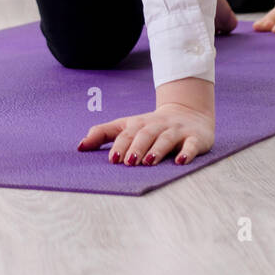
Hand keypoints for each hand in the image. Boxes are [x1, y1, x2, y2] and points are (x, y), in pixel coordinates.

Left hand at [77, 101, 214, 165]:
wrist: (189, 113)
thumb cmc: (151, 126)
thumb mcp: (127, 126)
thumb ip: (103, 134)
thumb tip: (79, 147)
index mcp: (139, 123)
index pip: (127, 133)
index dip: (120, 145)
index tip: (112, 159)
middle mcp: (157, 125)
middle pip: (145, 134)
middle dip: (136, 147)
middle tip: (128, 162)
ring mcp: (176, 131)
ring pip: (166, 139)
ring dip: (157, 150)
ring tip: (148, 162)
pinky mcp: (195, 138)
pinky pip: (192, 144)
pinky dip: (187, 152)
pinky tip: (181, 161)